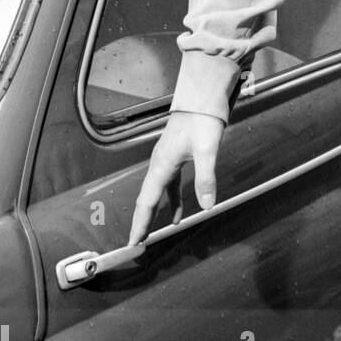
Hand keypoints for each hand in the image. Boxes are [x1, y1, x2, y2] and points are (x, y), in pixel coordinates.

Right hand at [128, 110, 224, 246]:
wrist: (202, 96)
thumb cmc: (202, 119)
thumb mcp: (207, 149)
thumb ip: (205, 178)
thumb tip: (207, 206)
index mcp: (161, 165)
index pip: (147, 201)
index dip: (140, 223)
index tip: (133, 242)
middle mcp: (159, 164)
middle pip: (146, 199)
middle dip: (141, 222)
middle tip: (136, 244)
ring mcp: (165, 160)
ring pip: (155, 192)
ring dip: (153, 213)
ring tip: (150, 233)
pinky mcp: (174, 157)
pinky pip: (167, 185)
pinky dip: (169, 201)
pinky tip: (178, 213)